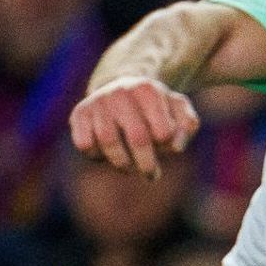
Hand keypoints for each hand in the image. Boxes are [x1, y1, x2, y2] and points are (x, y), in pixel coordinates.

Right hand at [70, 76, 199, 175]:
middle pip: (138, 139)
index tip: (165, 147)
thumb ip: (187, 124)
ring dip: (122, 163)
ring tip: (129, 167)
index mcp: (148, 89)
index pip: (162, 132)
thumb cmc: (156, 107)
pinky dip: (96, 156)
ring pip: (108, 142)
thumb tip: (176, 147)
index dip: (166, 147)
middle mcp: (120, 92)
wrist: (122, 90)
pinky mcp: (79, 113)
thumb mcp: (177, 110)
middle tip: (152, 175)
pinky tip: (106, 154)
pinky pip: (85, 144)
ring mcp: (97, 101)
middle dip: (147, 164)